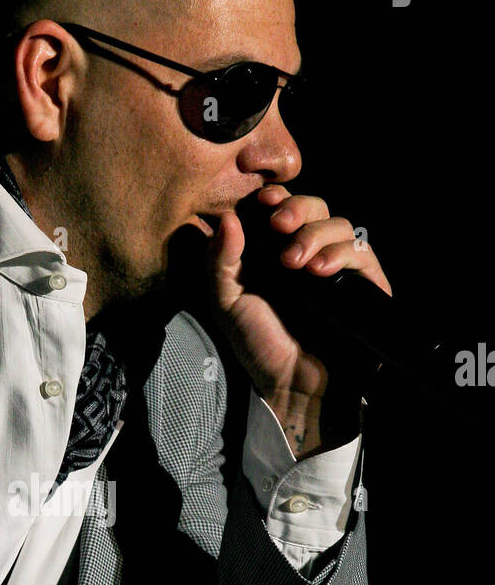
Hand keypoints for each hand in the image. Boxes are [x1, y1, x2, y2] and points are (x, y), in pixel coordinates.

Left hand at [208, 186, 391, 455]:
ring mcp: (339, 268)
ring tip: (296, 263)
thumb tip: (226, 217)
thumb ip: (221, 261)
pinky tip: (319, 271)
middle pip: (315, 207)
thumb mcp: (227, 303)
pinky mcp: (364, 284)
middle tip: (279, 226)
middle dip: (297, 209)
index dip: (277, 198)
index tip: (263, 202)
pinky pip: (361, 252)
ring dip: (315, 235)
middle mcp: (310, 255)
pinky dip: (340, 254)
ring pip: (339, 225)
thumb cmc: (260, 346)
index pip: (284, 208)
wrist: (293, 386)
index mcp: (277, 253)